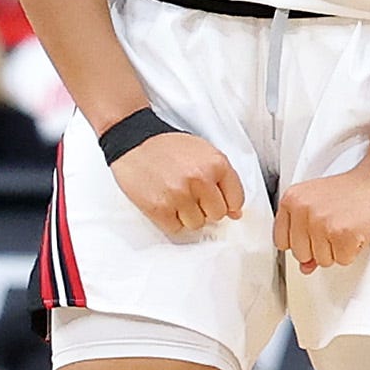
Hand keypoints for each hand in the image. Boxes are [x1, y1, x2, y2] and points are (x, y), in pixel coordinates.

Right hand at [112, 128, 242, 237]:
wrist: (133, 141)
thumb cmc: (167, 147)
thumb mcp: (203, 152)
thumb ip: (223, 179)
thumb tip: (235, 212)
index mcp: (216, 164)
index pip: (236, 200)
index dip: (226, 203)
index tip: (217, 200)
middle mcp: (200, 180)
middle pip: (217, 215)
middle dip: (206, 208)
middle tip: (190, 194)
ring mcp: (180, 195)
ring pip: (196, 224)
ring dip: (187, 215)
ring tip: (175, 195)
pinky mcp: (160, 208)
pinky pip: (175, 228)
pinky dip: (170, 219)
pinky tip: (164, 201)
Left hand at [277, 155, 369, 273]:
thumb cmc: (354, 189)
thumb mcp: (321, 205)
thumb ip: (307, 235)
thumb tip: (305, 267)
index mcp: (292, 199)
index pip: (281, 241)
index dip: (302, 242)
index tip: (314, 234)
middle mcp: (303, 210)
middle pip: (301, 255)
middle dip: (322, 247)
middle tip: (337, 226)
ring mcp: (321, 222)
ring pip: (323, 260)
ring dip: (339, 249)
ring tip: (348, 226)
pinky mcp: (342, 233)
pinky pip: (343, 260)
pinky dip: (354, 250)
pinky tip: (357, 230)